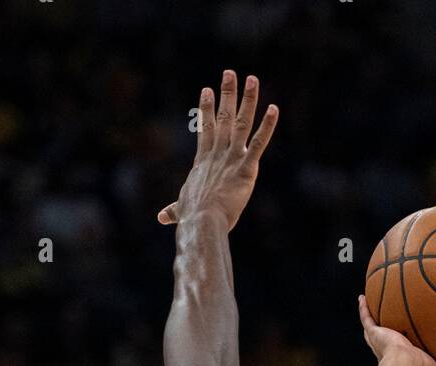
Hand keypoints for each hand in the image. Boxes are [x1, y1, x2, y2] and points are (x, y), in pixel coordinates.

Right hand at [158, 71, 277, 230]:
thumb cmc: (192, 218)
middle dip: (227, 94)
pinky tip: (274, 109)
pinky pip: (258, 144)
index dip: (207, 109)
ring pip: (241, 123)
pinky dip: (267, 126)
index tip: (207, 90)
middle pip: (223, 118)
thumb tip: (160, 217)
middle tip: (229, 73)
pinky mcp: (246, 169)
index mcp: (203, 161)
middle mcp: (217, 154)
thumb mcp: (181, 209)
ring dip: (248, 100)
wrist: (202, 222)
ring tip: (252, 79)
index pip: (205, 129)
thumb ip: (173, 210)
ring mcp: (232, 159)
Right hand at [357, 295, 435, 365]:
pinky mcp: (374, 332)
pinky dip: (363, 308)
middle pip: (381, 335)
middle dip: (381, 327)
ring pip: (371, 324)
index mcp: (398, 356)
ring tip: (369, 303)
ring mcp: (378, 338)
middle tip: (383, 316)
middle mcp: (386, 347)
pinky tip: (362, 297)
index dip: (398, 341)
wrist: (404, 365)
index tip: (402, 334)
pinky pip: (366, 317)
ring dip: (369, 314)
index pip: (396, 347)